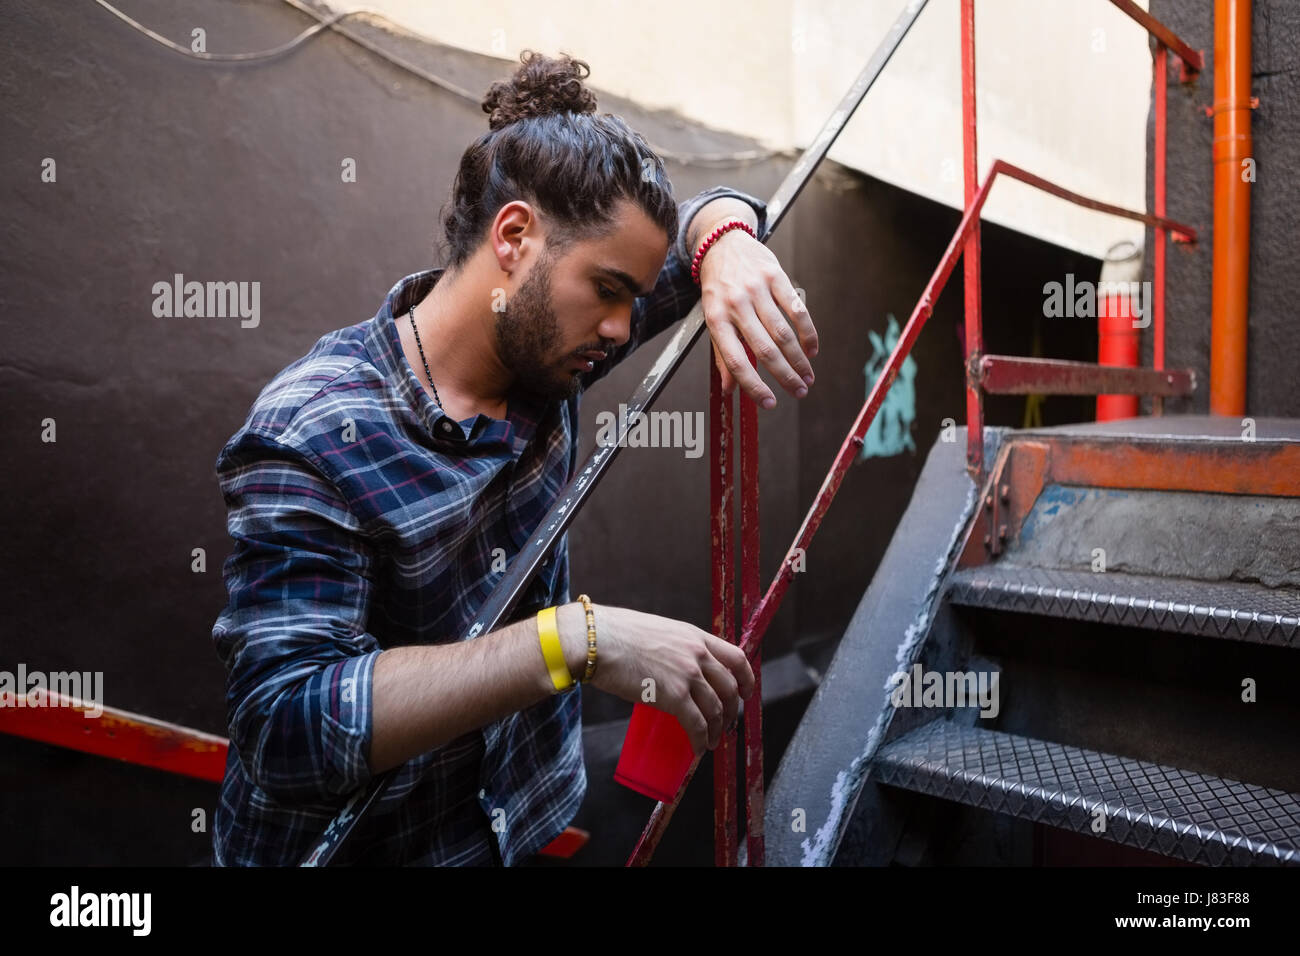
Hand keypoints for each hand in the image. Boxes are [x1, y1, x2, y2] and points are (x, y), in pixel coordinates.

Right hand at [567, 604, 754, 753]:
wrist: (596, 641)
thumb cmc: (617, 635)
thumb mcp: (658, 632)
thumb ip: (673, 647)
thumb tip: (673, 667)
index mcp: (695, 636)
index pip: (736, 657)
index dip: (746, 679)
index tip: (745, 693)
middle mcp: (697, 654)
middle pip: (730, 687)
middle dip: (731, 710)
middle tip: (726, 723)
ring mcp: (688, 675)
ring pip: (716, 709)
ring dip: (717, 729)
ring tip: (711, 740)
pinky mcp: (674, 696)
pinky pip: (697, 724)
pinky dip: (700, 739)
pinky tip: (698, 747)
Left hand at [697, 228, 818, 408]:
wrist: (722, 244)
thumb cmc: (718, 289)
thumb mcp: (712, 319)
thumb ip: (722, 354)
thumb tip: (729, 390)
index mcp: (716, 320)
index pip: (735, 360)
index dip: (753, 385)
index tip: (770, 403)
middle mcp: (735, 305)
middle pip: (765, 349)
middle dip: (785, 376)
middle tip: (800, 392)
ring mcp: (756, 289)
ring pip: (783, 333)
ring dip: (799, 359)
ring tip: (808, 376)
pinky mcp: (775, 276)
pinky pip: (796, 309)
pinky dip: (808, 332)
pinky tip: (812, 349)